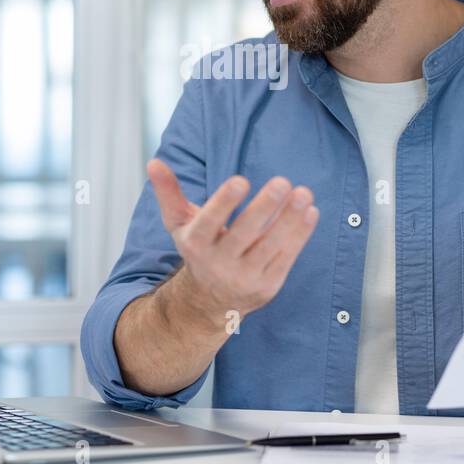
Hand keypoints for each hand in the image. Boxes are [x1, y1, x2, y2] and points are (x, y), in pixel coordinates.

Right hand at [147, 158, 317, 320]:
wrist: (210, 302)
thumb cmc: (198, 250)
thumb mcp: (179, 224)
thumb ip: (169, 193)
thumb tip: (154, 162)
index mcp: (196, 244)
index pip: (209, 221)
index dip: (224, 202)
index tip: (242, 180)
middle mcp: (219, 263)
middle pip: (244, 233)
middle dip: (265, 207)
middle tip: (283, 181)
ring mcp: (245, 277)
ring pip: (271, 246)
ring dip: (290, 219)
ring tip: (304, 192)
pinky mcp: (268, 286)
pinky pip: (287, 257)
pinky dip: (300, 235)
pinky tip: (310, 211)